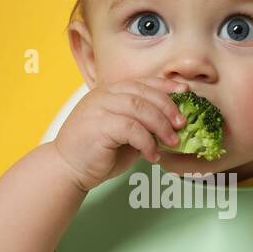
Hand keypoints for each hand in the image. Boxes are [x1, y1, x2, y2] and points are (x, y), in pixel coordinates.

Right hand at [53, 76, 190, 191]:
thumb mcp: (124, 134)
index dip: (165, 84)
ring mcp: (98, 109)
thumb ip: (142, 123)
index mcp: (109, 93)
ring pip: (139, 108)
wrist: (67, 169)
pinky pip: (131, 129)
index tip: (185, 90)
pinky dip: (147, 142)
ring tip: (172, 142)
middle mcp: (103, 96)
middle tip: (181, 124)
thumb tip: (173, 123)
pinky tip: (152, 155)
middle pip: (143, 93)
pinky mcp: (98, 126)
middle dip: (167, 107)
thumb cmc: (97, 153)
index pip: (141, 82)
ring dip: (160, 125)